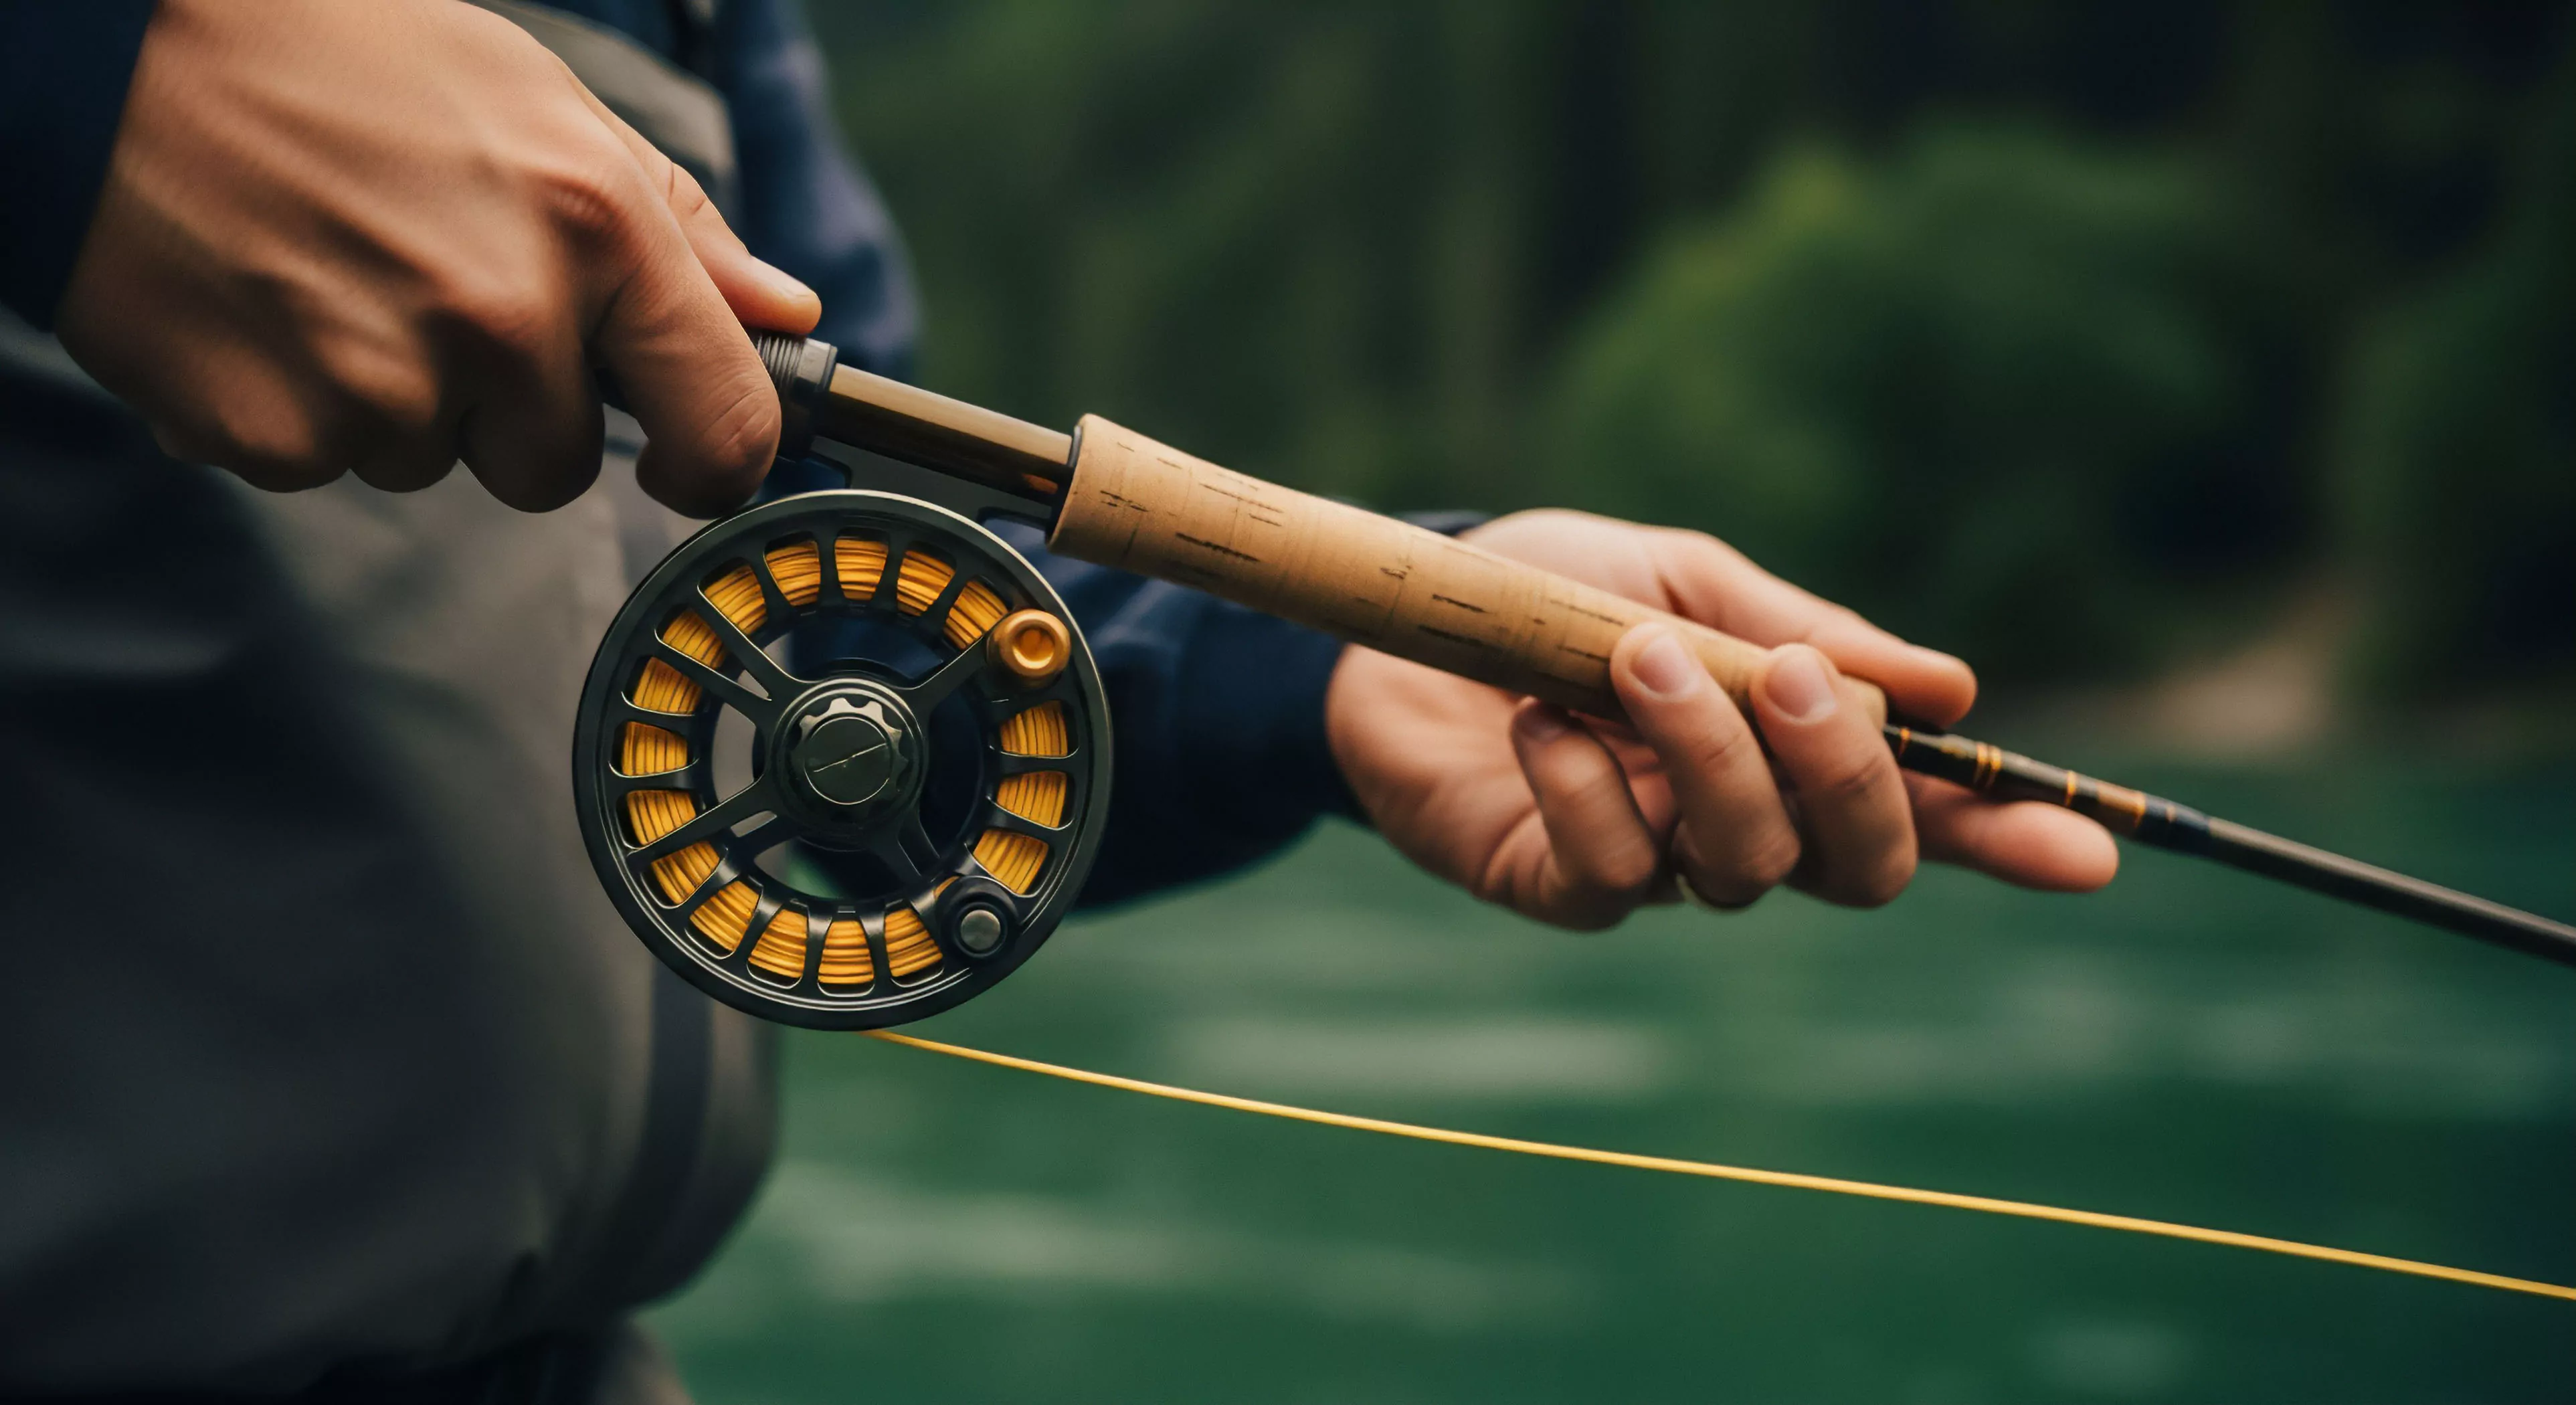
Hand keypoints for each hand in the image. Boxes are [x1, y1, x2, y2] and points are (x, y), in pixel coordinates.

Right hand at [54, 0, 818, 514]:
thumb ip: (679, 228)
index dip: (717, 462)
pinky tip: (261, 305)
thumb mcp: (541, 104)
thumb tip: (784, 317)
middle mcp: (503, 318)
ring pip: (434, 464)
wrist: (106, 52)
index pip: (724, 420)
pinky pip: (325, 465)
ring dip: (398, 399)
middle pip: (559, 468)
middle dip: (510, 407)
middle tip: (425, 289)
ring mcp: (385, 387)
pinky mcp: (273, 434)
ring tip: (329, 274)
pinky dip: (297, 406)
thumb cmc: (339, 58)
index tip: (687, 463)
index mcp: (596, 227)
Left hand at [1324, 509, 2118, 928]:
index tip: (2087, 850)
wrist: (1394, 611)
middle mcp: (1739, 822)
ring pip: (1741, 860)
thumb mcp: (1684, 578)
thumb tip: (1951, 692)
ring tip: (1632, 655)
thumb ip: (1800, 632)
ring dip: (1702, 751)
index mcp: (1789, 746)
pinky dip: (1588, 787)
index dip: (2008, 836)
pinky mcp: (1557, 885)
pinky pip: (1612, 873)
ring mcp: (1653, 862)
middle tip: (1785, 676)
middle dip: (1843, 772)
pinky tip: (1539, 718)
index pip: (1923, 810)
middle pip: (1856, 863)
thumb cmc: (1549, 589)